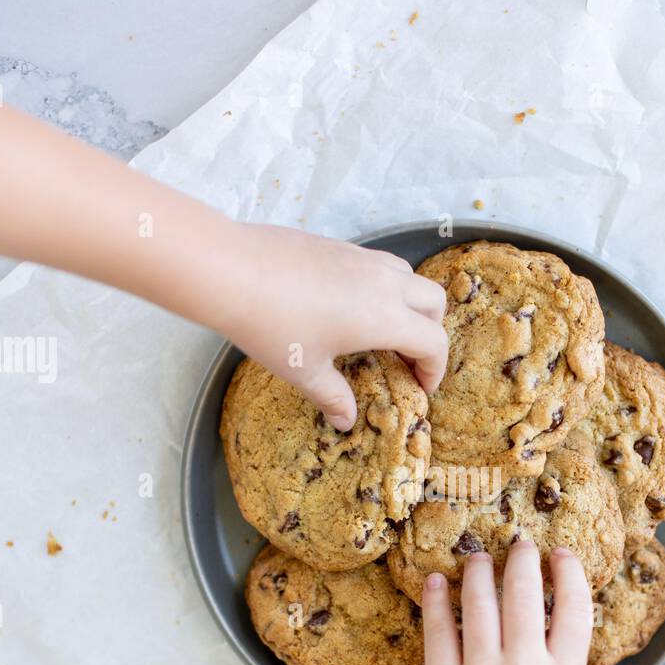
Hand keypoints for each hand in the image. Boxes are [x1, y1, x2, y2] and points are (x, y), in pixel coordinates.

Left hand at [214, 222, 446, 429]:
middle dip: (431, 330)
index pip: (433, 341)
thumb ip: (333, 397)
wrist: (230, 271)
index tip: (421, 386)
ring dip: (408, 303)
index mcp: (384, 317)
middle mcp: (383, 283)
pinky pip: (377, 263)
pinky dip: (382, 285)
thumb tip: (345, 420)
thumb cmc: (271, 325)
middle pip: (433, 301)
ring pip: (408, 275)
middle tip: (407, 356)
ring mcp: (361, 258)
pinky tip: (349, 304)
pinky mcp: (338, 245)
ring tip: (382, 328)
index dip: (434, 368)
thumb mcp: (305, 370)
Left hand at [421, 542, 591, 664]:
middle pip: (525, 593)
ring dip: (480, 571)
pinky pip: (439, 630)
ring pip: (480, 602)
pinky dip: (439, 600)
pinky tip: (439, 582)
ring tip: (479, 558)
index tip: (560, 555)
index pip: (574, 606)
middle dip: (523, 559)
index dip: (569, 572)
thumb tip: (552, 605)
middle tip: (519, 546)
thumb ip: (561, 660)